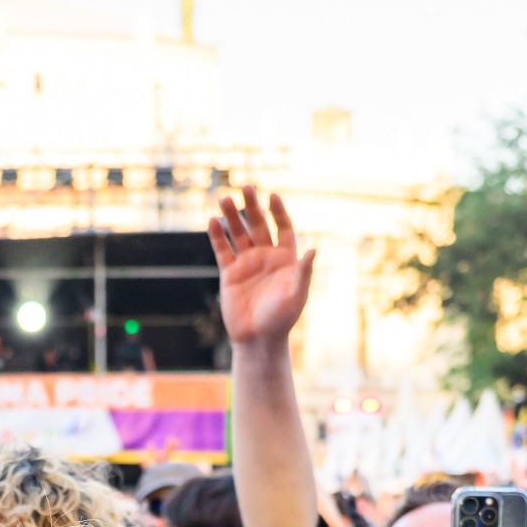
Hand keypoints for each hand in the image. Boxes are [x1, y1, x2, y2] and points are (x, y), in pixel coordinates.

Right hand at [206, 191, 317, 349]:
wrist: (258, 339)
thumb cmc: (281, 319)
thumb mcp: (296, 295)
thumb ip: (303, 272)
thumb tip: (313, 250)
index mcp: (285, 259)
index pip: (282, 228)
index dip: (278, 212)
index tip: (272, 196)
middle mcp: (266, 257)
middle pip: (258, 225)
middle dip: (252, 206)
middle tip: (246, 187)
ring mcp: (247, 264)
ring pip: (238, 234)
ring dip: (232, 216)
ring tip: (224, 198)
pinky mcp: (230, 273)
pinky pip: (223, 250)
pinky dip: (218, 236)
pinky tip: (213, 221)